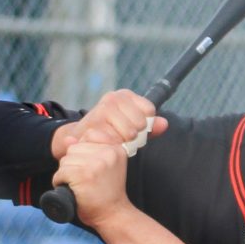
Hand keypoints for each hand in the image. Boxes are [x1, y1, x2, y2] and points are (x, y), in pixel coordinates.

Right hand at [52, 89, 168, 158]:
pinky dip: (114, 147)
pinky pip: (116, 141)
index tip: (135, 128)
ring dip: (124, 143)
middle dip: (135, 136)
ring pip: (129, 133)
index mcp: (124, 95)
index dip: (146, 125)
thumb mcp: (132, 127)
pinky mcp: (93, 124)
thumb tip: (164, 124)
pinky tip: (106, 145)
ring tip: (114, 141)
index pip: (149, 110)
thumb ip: (151, 126)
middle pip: (141, 123)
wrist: (80, 138)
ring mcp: (102, 110)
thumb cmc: (109, 132)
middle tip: (123, 138)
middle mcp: (113, 98)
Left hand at [52, 136, 138, 227]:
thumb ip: (89, 150)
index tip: (92, 169)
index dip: (84, 152)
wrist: (113, 215)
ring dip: (66, 173)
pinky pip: (61, 173)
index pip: (89, 135)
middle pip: (74, 148)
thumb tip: (68, 139)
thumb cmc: (108, 193)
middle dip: (73, 164)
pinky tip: (72, 190)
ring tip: (80, 185)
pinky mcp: (83, 175)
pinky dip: (60, 182)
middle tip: (86, 180)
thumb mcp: (105, 167)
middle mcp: (108, 153)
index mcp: (116, 149)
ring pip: (65, 160)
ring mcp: (96, 163)